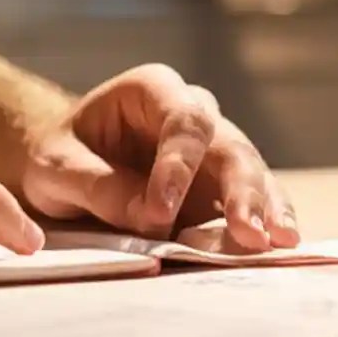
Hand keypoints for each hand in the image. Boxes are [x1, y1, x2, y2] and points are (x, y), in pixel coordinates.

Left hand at [21, 64, 297, 250]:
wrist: (66, 167)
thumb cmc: (60, 156)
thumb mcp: (57, 168)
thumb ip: (101, 188)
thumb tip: (155, 218)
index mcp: (153, 90)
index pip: (181, 122)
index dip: (178, 166)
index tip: (161, 211)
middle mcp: (195, 114)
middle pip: (230, 146)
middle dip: (242, 190)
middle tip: (249, 230)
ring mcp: (215, 153)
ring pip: (252, 173)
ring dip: (267, 209)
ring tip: (279, 241)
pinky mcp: (223, 189)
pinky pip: (253, 202)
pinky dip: (265, 223)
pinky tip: (280, 246)